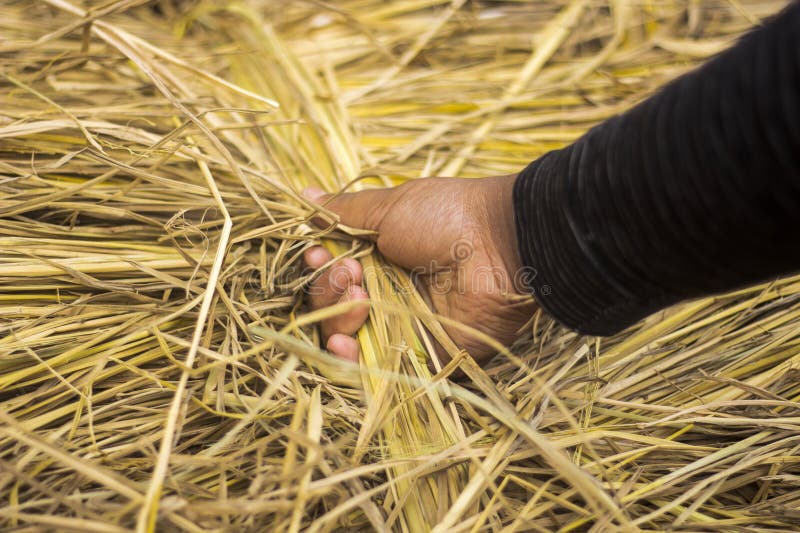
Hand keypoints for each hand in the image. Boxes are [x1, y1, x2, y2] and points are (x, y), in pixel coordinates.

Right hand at [303, 175, 535, 363]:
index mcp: (379, 256)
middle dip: (328, 291)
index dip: (318, 267)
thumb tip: (305, 198)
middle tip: (352, 274)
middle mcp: (387, 293)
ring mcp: (402, 327)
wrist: (500, 245)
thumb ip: (344, 212)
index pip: (330, 272)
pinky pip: (373, 372)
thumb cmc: (446, 217)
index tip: (318, 253)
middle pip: (332, 306)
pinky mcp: (420, 358)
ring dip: (337, 320)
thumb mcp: (389, 207)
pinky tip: (345, 343)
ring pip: (345, 338)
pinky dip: (350, 362)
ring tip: (360, 300)